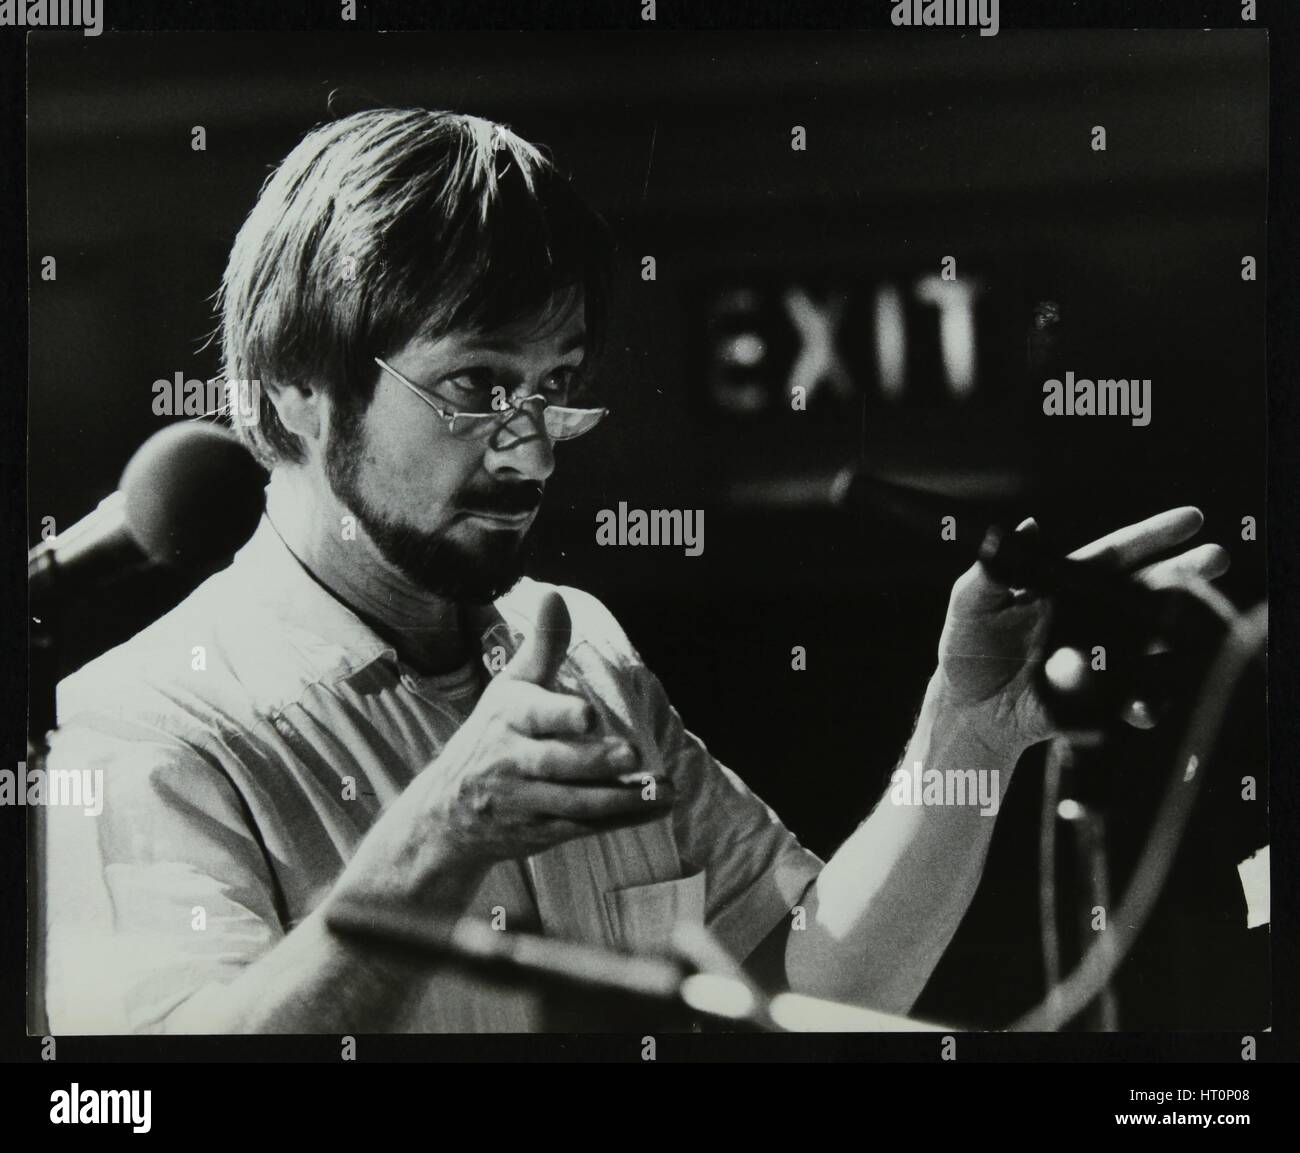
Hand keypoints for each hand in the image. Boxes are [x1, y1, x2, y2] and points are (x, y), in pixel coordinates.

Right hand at [337, 591, 673, 905]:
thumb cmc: (491, 734)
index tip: (588, 715)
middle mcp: (512, 760)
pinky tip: (656, 805)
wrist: (447, 811)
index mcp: (509, 718)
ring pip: (574, 803)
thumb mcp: (511, 688)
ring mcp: (525, 801)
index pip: (534, 715)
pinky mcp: (539, 832)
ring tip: (661, 789)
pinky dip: (621, 819)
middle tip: (632, 754)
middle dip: (594, 761)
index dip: (560, 715)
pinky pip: (583, 827)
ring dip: (620, 798)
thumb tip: (555, 595)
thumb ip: (542, 646)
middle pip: (556, 763)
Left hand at [935, 506, 1230, 753]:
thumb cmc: (968, 648)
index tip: (1192, 520)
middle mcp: (1091, 618)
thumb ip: (994, 572)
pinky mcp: (1096, 698)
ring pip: (1150, 643)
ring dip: (1174, 637)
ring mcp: (1099, 657)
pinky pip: (1130, 700)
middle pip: (1146, 592)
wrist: (967, 707)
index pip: (1113, 556)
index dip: (1151, 537)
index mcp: (1066, 587)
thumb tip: (1026, 527)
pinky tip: (1144, 706)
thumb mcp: (970, 604)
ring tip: (1193, 628)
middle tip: (1217, 559)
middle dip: (1184, 574)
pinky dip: (1143, 703)